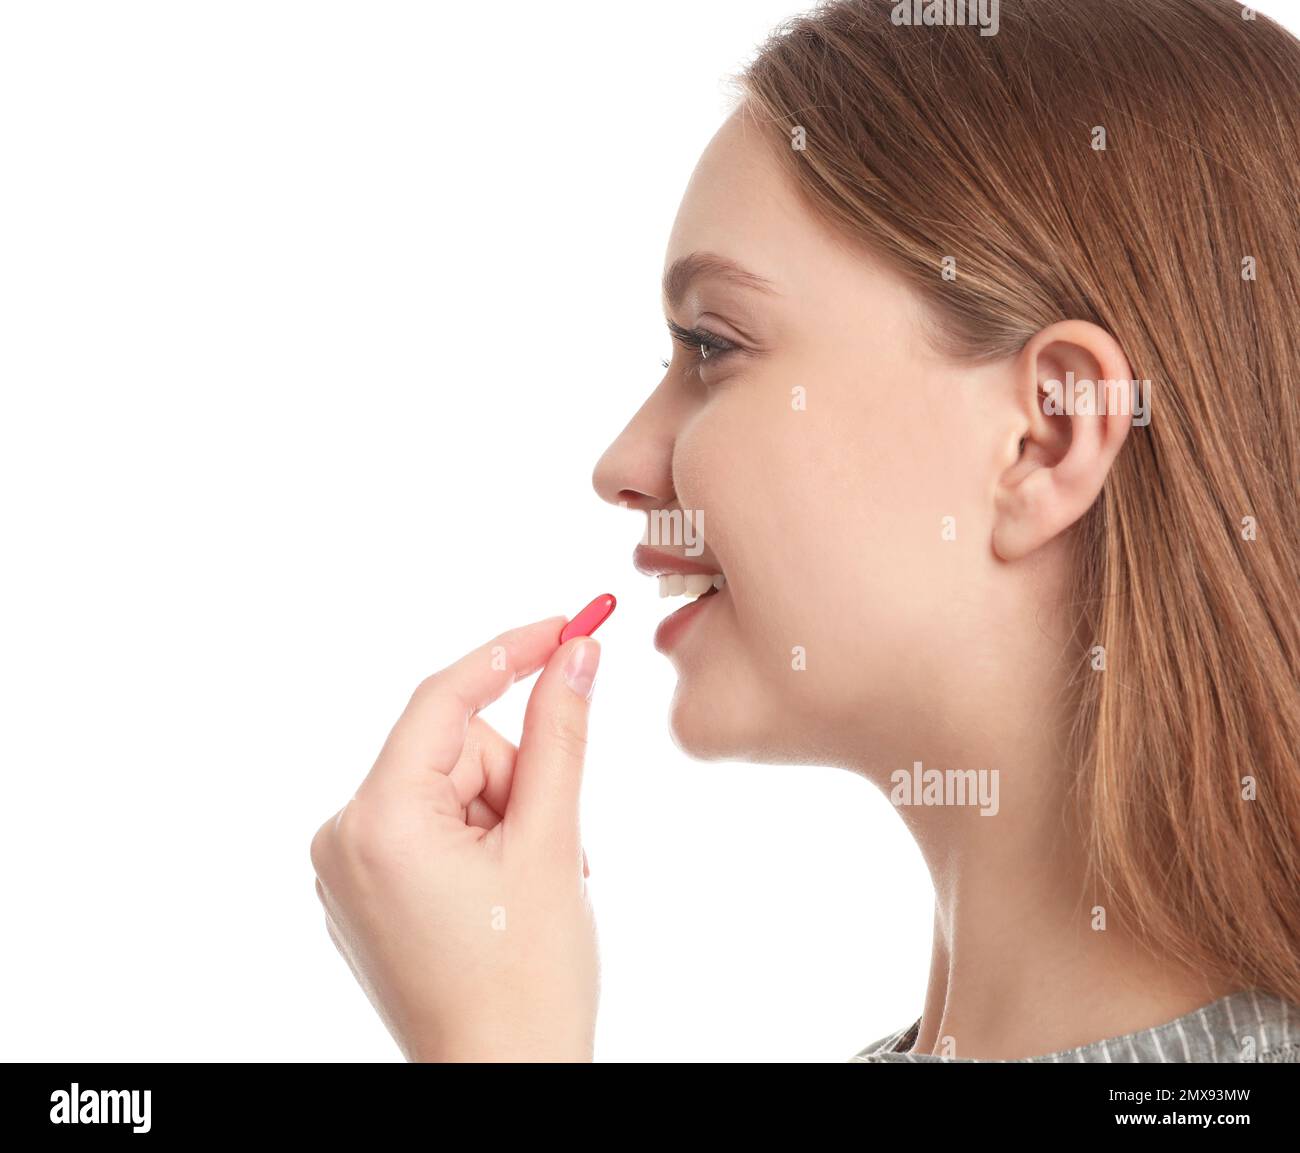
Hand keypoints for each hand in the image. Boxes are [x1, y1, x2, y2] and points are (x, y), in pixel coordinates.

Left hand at [310, 615, 601, 1060]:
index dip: (511, 653)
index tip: (568, 626)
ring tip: (527, 884)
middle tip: (550, 845)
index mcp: (378, 820)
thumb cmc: (527, 982)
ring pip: (449, 787)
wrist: (504, 1083)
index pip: (444, 700)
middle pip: (453, 749)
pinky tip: (501, 894)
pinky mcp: (363, 891)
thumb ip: (560, 735)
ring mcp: (347, 869)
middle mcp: (343, 836)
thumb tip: (577, 654)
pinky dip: (479, 839)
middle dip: (515, 780)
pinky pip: (431, 825)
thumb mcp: (551, 842)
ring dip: (504, 816)